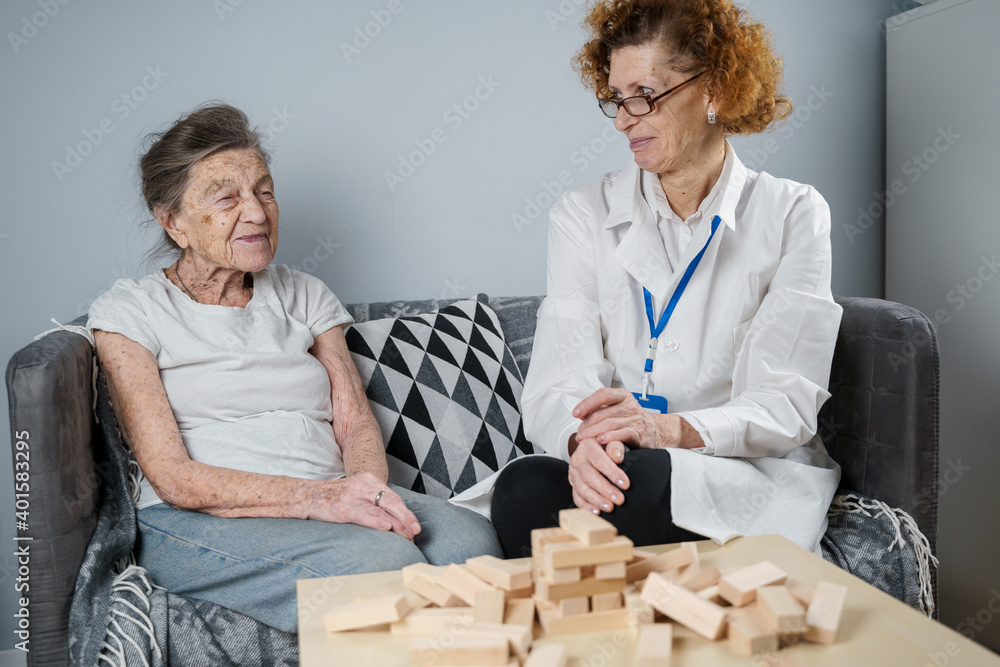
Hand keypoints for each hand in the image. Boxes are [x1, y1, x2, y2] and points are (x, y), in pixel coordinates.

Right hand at [305, 473, 420, 539]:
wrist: (306, 495)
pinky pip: (363, 515)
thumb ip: (373, 501)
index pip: (393, 498)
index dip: (406, 513)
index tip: (416, 526)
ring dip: (396, 525)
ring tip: (406, 536)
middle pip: (391, 502)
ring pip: (380, 510)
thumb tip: (394, 520)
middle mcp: (362, 485)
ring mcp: (352, 496)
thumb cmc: (334, 497)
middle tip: (416, 531)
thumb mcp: (357, 493)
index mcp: (368, 480)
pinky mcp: (341, 507)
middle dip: (406, 518)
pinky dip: (376, 521)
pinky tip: (386, 527)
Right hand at [568, 437, 629, 513]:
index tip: (626, 484)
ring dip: (596, 500)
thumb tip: (617, 457)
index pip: (599, 460)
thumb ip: (616, 446)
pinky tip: (597, 512)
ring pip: (581, 488)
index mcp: (587, 445)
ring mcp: (573, 472)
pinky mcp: (572, 484)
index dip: (612, 473)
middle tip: (620, 500)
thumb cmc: (608, 446)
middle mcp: (577, 458)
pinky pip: (576, 497)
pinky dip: (586, 506)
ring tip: (610, 508)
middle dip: (605, 489)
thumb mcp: (613, 441)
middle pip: (589, 476)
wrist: (595, 448)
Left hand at [574, 387, 671, 448]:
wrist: (658, 431)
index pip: (603, 394)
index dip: (587, 403)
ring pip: (609, 424)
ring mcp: (635, 419)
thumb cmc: (634, 421)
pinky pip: (622, 434)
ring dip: (593, 433)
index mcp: (623, 396)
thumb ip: (602, 409)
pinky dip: (610, 437)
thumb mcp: (619, 408)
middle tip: (579, 434)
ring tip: (584, 440)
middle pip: (602, 413)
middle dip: (586, 425)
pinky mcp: (639, 434)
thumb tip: (581, 414)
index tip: (576, 413)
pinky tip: (601, 441)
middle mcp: (629, 406)